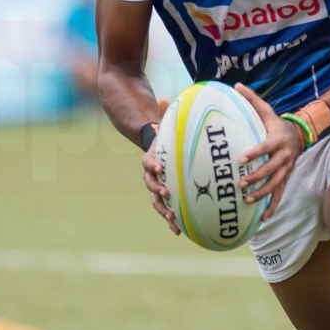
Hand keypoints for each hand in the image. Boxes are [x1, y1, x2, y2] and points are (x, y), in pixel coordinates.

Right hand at [140, 98, 179, 234]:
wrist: (160, 152)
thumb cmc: (167, 138)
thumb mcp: (165, 126)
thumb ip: (165, 114)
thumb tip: (165, 98)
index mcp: (151, 159)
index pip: (149, 163)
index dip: (153, 166)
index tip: (160, 168)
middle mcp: (151, 175)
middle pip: (150, 185)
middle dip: (157, 192)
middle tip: (165, 195)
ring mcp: (157, 187)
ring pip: (157, 202)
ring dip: (164, 211)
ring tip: (173, 221)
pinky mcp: (166, 197)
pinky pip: (167, 210)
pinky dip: (172, 220)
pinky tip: (180, 231)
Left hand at [235, 83, 303, 221]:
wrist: (300, 135)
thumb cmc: (277, 123)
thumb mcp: (267, 110)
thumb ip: (252, 99)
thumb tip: (235, 85)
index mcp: (276, 139)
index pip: (265, 147)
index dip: (255, 152)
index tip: (241, 158)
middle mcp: (283, 156)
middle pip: (270, 169)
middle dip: (256, 177)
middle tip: (240, 183)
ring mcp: (286, 169)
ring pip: (275, 184)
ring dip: (262, 193)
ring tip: (247, 199)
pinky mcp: (286, 178)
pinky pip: (280, 194)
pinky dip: (272, 206)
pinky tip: (263, 218)